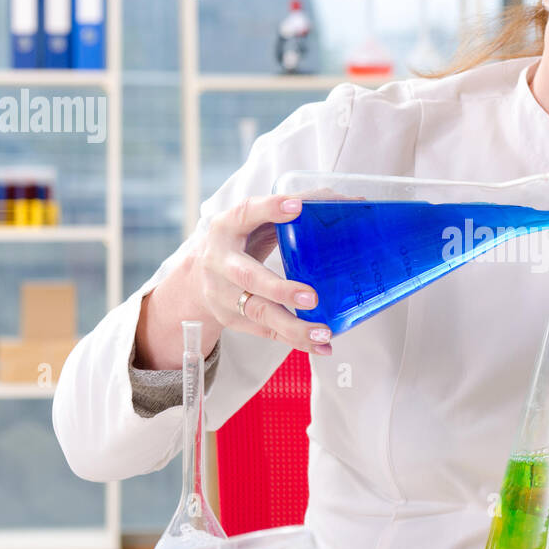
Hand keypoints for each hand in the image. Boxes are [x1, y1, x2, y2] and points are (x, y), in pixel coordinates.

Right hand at [181, 193, 332, 355]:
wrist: (196, 276)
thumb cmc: (240, 240)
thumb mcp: (254, 221)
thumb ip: (291, 212)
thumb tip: (352, 202)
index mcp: (227, 227)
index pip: (246, 213)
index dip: (270, 209)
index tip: (297, 206)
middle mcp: (220, 261)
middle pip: (249, 278)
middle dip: (280, 289)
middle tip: (312, 297)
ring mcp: (224, 294)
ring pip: (258, 312)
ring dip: (293, 326)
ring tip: (324, 332)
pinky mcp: (233, 318)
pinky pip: (266, 332)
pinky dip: (295, 341)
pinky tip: (321, 346)